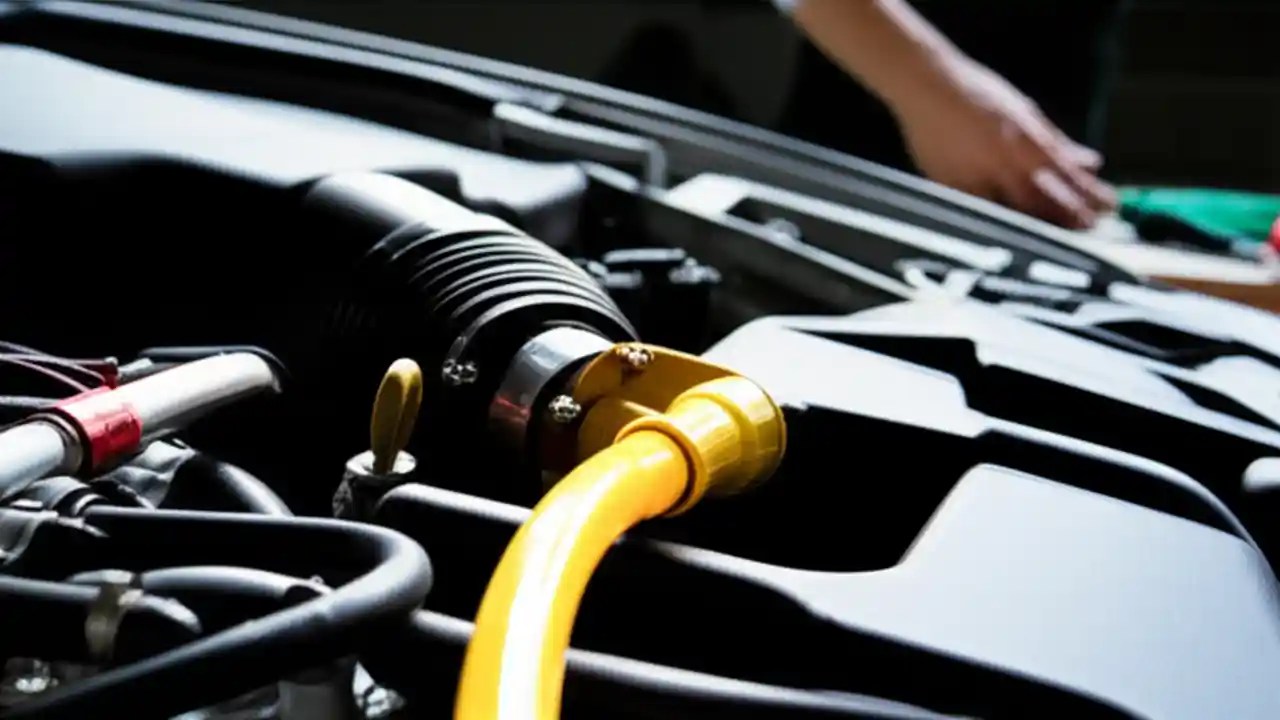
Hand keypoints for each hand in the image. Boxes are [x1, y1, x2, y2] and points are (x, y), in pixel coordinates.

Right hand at [891, 58, 1116, 228]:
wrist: (926, 88)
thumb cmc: (978, 93)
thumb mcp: (1024, 112)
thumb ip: (1056, 141)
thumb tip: (1089, 163)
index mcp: (1023, 139)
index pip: (1065, 174)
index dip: (1089, 194)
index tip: (1108, 207)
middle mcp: (1001, 162)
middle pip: (1041, 201)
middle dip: (1067, 217)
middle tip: (1087, 230)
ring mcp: (972, 177)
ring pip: (1010, 214)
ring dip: (1036, 226)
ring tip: (1056, 238)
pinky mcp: (948, 187)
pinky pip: (977, 214)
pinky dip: (997, 224)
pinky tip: (1009, 237)